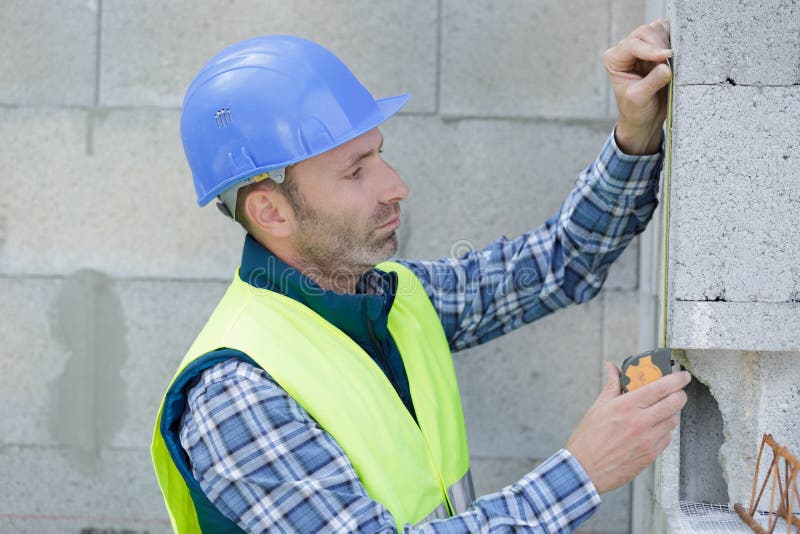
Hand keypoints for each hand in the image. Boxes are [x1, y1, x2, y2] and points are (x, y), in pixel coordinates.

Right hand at [565, 362, 689, 492]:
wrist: (585, 469)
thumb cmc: (589, 438)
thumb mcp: (598, 406)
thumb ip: (611, 385)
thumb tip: (612, 368)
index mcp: (627, 405)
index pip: (661, 387)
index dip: (677, 379)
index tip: (682, 376)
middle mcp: (641, 421)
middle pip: (675, 403)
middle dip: (680, 394)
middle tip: (676, 392)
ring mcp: (648, 440)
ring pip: (674, 420)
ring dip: (672, 413)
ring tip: (660, 411)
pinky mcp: (651, 455)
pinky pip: (667, 438)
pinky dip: (664, 430)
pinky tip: (653, 428)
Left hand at [604, 20, 672, 154]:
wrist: (645, 118)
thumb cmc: (636, 110)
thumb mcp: (640, 99)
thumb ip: (652, 82)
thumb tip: (666, 68)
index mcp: (614, 60)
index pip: (633, 44)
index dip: (651, 48)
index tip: (666, 57)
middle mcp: (626, 50)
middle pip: (646, 32)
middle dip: (661, 44)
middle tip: (672, 61)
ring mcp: (642, 47)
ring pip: (658, 30)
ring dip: (669, 42)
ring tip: (673, 61)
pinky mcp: (658, 47)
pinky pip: (668, 34)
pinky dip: (675, 40)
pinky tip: (677, 56)